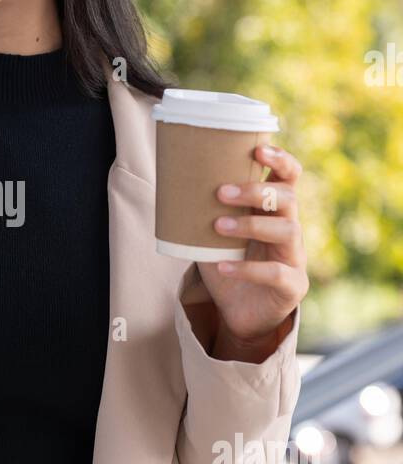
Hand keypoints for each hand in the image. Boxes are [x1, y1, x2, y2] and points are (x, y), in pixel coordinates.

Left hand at [197, 143, 307, 347]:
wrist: (240, 314)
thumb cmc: (227, 266)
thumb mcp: (212, 236)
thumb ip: (202, 212)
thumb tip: (169, 183)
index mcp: (274, 212)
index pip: (289, 177)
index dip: (280, 160)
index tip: (258, 149)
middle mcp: (290, 229)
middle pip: (288, 199)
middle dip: (255, 191)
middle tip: (221, 192)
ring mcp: (295, 257)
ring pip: (287, 230)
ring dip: (250, 225)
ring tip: (218, 226)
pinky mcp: (293, 286)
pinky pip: (276, 273)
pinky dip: (247, 268)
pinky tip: (222, 266)